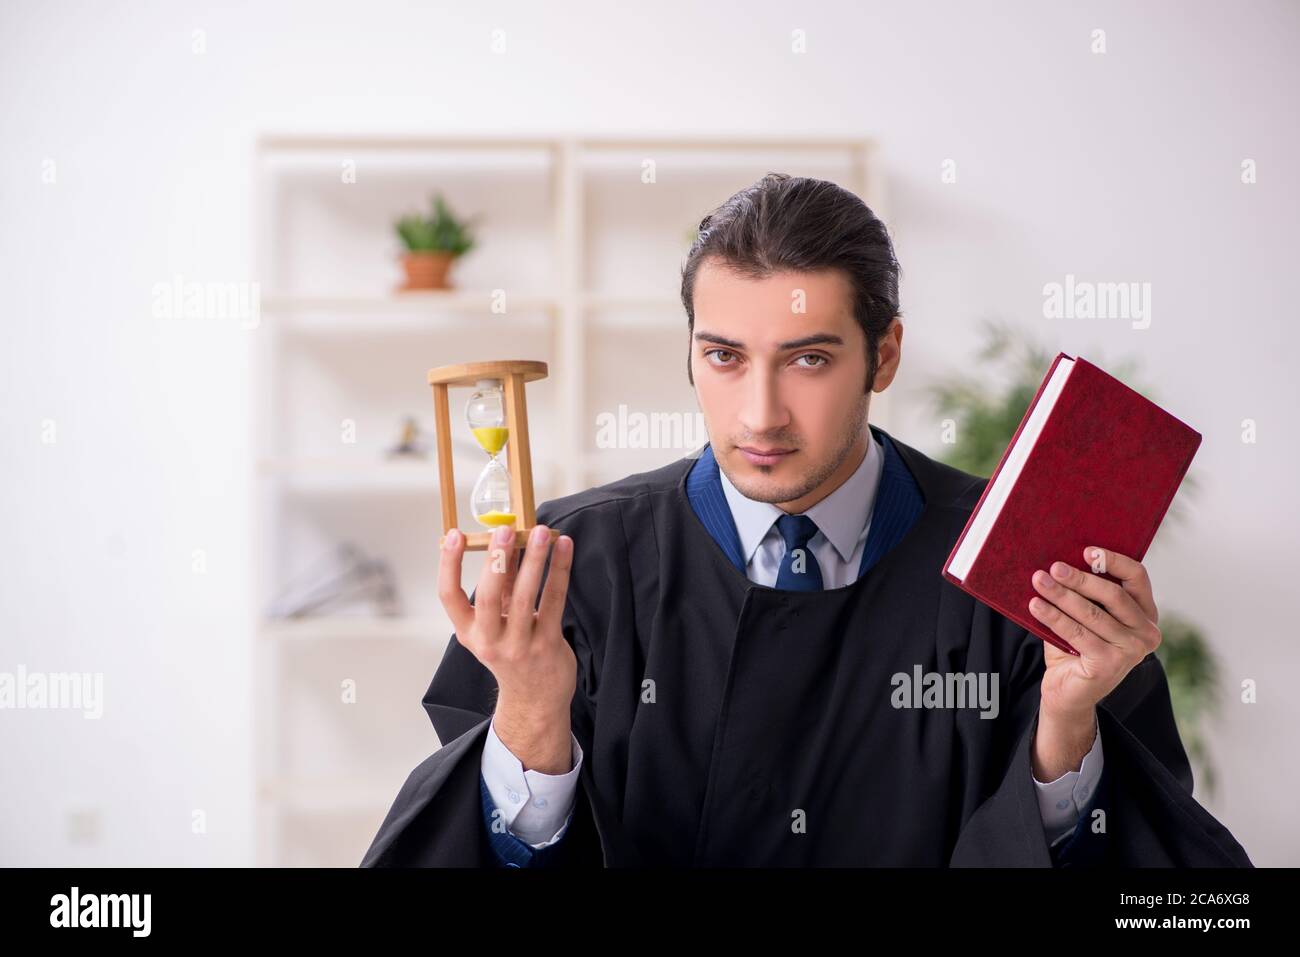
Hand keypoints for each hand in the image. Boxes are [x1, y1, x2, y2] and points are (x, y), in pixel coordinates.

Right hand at [439, 523, 576, 772]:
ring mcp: (519, 645)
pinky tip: (564, 548)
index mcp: (469, 632)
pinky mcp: (547, 644)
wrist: (536, 698)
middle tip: (504, 530)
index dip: (448, 565)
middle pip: (488, 596)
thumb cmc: (513, 651)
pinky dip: (560, 571)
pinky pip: (554, 601)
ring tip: (542, 531)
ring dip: (535, 559)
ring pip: (526, 596)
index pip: (448, 596)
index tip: (454, 535)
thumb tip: (503, 541)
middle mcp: (489, 641)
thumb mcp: (497, 622)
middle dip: (496, 560)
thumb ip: (500, 584)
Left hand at [1028, 546, 1161, 729]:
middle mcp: (1146, 633)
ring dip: (1061, 595)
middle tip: (1053, 567)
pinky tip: (1035, 606)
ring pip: (1091, 613)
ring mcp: (1131, 651)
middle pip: (1113, 594)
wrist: (1068, 694)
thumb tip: (1058, 562)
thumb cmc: (1076, 649)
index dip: (1113, 561)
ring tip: (1038, 581)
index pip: (1137, 578)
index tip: (1086, 551)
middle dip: (1079, 579)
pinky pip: (1076, 633)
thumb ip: (1083, 594)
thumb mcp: (1084, 617)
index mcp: (1145, 614)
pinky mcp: (1110, 665)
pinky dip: (1053, 617)